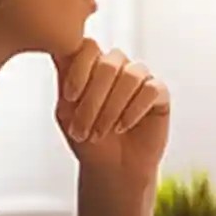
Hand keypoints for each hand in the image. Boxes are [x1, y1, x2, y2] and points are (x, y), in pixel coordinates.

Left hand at [53, 38, 170, 183]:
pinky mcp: (160, 94)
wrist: (111, 169)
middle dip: (93, 99)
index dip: (79, 69)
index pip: (88, 46)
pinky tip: (122, 127)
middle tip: (84, 130)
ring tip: (102, 132)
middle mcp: (117, 66)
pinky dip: (134, 110)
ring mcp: (140, 78)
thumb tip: (56, 47)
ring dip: (112, 107)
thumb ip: (63, 78)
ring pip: (131, 75)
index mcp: (93, 64)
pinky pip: (150, 90)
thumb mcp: (66, 110)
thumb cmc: (87, 139)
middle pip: (108, 63)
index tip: (69, 97)